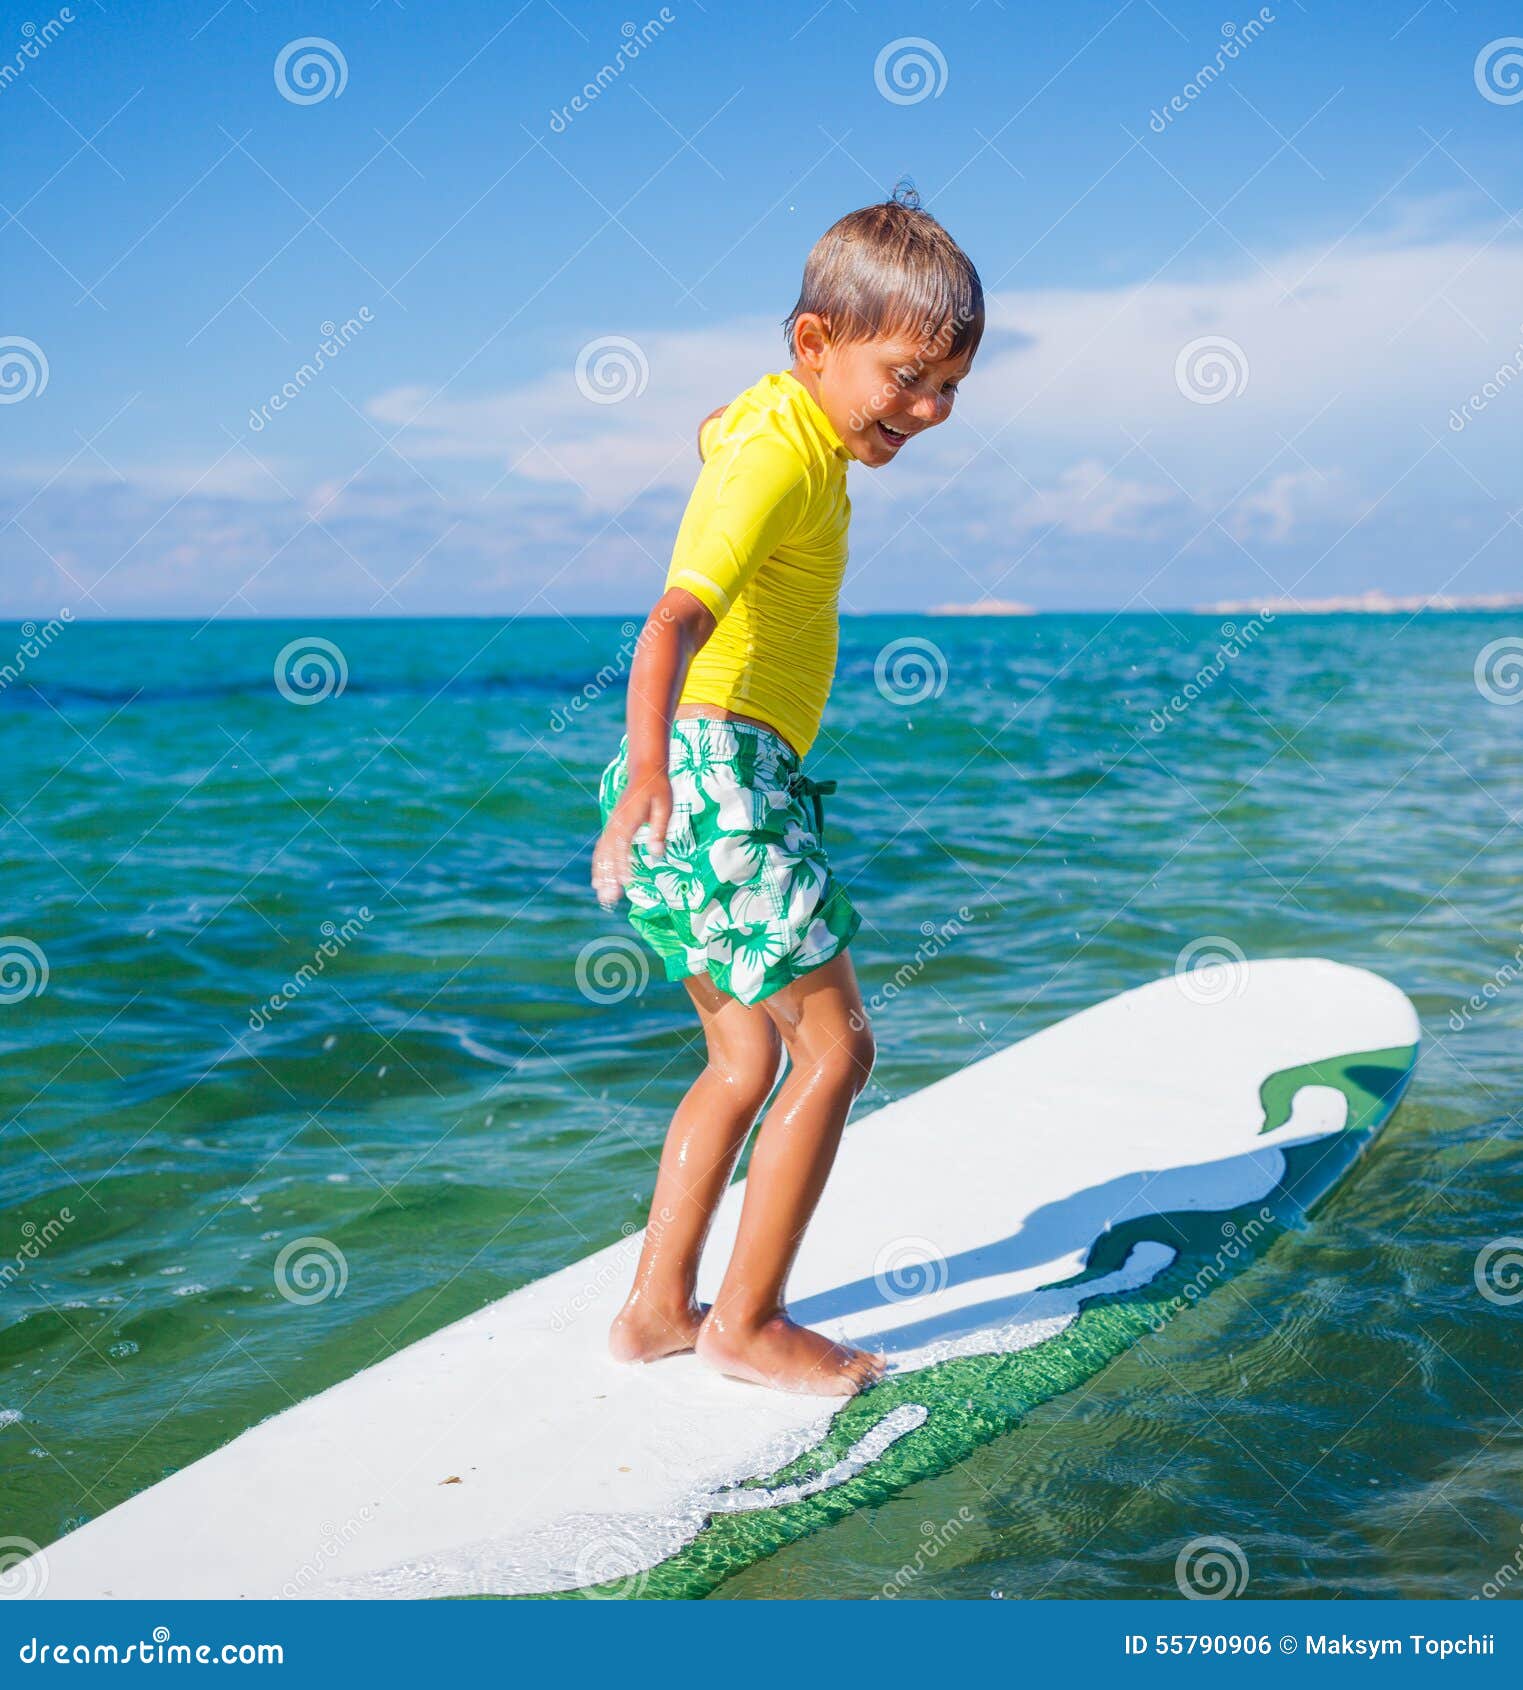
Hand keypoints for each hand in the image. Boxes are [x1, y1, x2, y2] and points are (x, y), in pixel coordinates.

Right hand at [591, 767, 671, 908]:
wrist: (644, 771)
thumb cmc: (658, 789)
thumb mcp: (665, 807)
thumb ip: (660, 830)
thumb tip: (657, 854)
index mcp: (628, 819)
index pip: (622, 846)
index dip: (622, 864)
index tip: (626, 883)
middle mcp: (615, 824)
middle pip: (607, 854)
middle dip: (608, 878)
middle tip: (609, 900)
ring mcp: (611, 826)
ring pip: (601, 854)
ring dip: (601, 875)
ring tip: (602, 897)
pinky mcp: (612, 828)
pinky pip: (601, 850)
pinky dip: (598, 866)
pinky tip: (598, 881)